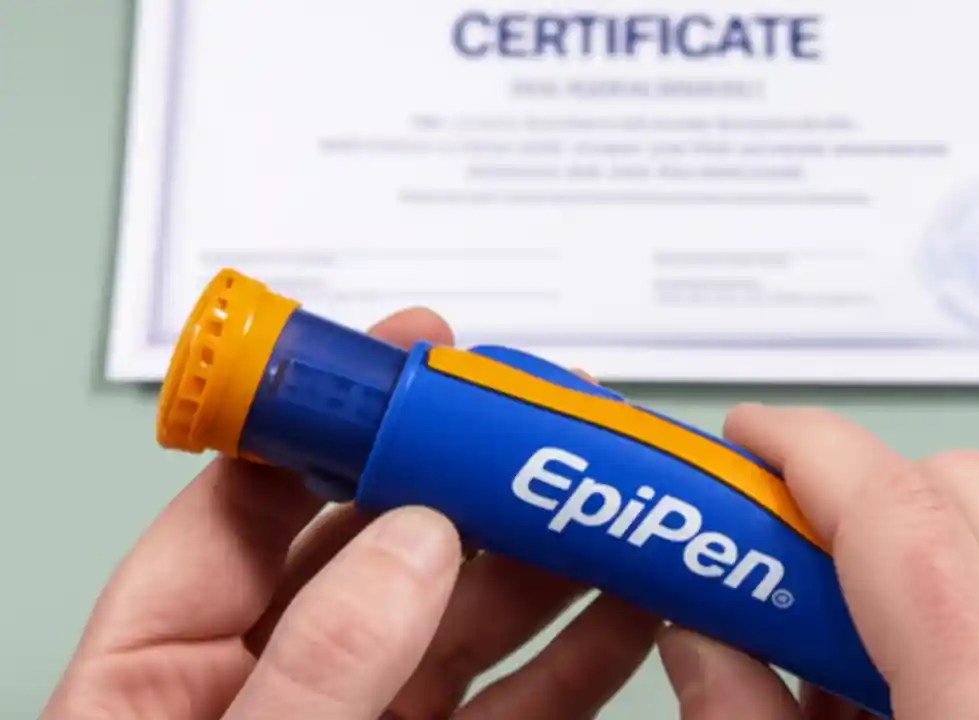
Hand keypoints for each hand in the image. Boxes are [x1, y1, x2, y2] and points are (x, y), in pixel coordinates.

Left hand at [45, 309, 658, 718]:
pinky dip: (583, 651)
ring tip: (614, 494)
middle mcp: (275, 686)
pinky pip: (522, 702)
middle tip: (546, 418)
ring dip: (550, 555)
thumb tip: (414, 542)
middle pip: (382, 545)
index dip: (332, 414)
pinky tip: (632, 603)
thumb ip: (319, 662)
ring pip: (466, 618)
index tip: (412, 349)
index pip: (244, 501)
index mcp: (164, 675)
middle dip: (472, 476)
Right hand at [659, 405, 978, 719]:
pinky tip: (884, 696)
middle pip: (964, 494)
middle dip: (852, 490)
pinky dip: (951, 625)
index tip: (746, 436)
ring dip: (899, 563)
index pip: (899, 511)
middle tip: (770, 539)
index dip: (807, 447)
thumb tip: (700, 642)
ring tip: (818, 647)